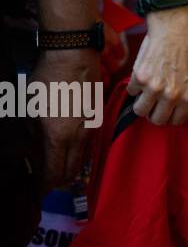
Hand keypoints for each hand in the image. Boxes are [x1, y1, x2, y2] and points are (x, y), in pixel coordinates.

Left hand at [30, 48, 100, 190]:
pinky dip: (77, 151)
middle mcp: (79, 136)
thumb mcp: (30, 109)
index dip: (44, 187)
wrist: (74, 55)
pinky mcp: (97, 117)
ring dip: (69, 166)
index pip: (54, 174)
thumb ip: (31, 135)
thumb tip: (30, 153)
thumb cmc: (48, 79)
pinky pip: (88, 143)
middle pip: (72, 172)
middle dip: (58, 181)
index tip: (36, 191)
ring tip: (55, 165)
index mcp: (59, 136)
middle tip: (45, 182)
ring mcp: (91, 127)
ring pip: (82, 158)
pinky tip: (67, 145)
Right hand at [127, 5, 187, 125]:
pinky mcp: (139, 77)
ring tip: (146, 93)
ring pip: (140, 110)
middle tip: (154, 105)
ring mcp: (154, 88)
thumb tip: (181, 96)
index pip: (177, 121)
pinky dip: (134, 87)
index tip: (168, 112)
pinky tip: (142, 77)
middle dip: (154, 113)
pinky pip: (131, 91)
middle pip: (156, 120)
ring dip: (142, 103)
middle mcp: (171, 95)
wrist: (175, 25)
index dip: (171, 117)